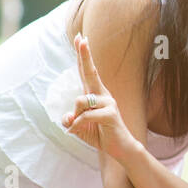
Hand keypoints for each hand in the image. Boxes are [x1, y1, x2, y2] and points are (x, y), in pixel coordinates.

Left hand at [61, 33, 137, 159]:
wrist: (120, 149)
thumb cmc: (101, 134)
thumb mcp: (79, 128)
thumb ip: (71, 121)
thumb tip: (67, 117)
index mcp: (95, 95)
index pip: (86, 72)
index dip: (83, 56)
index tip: (80, 38)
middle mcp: (103, 95)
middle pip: (90, 72)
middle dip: (84, 55)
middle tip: (81, 38)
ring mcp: (108, 103)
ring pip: (80, 101)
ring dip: (76, 116)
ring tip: (80, 126)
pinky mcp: (110, 114)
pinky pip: (85, 116)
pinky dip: (78, 125)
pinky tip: (79, 131)